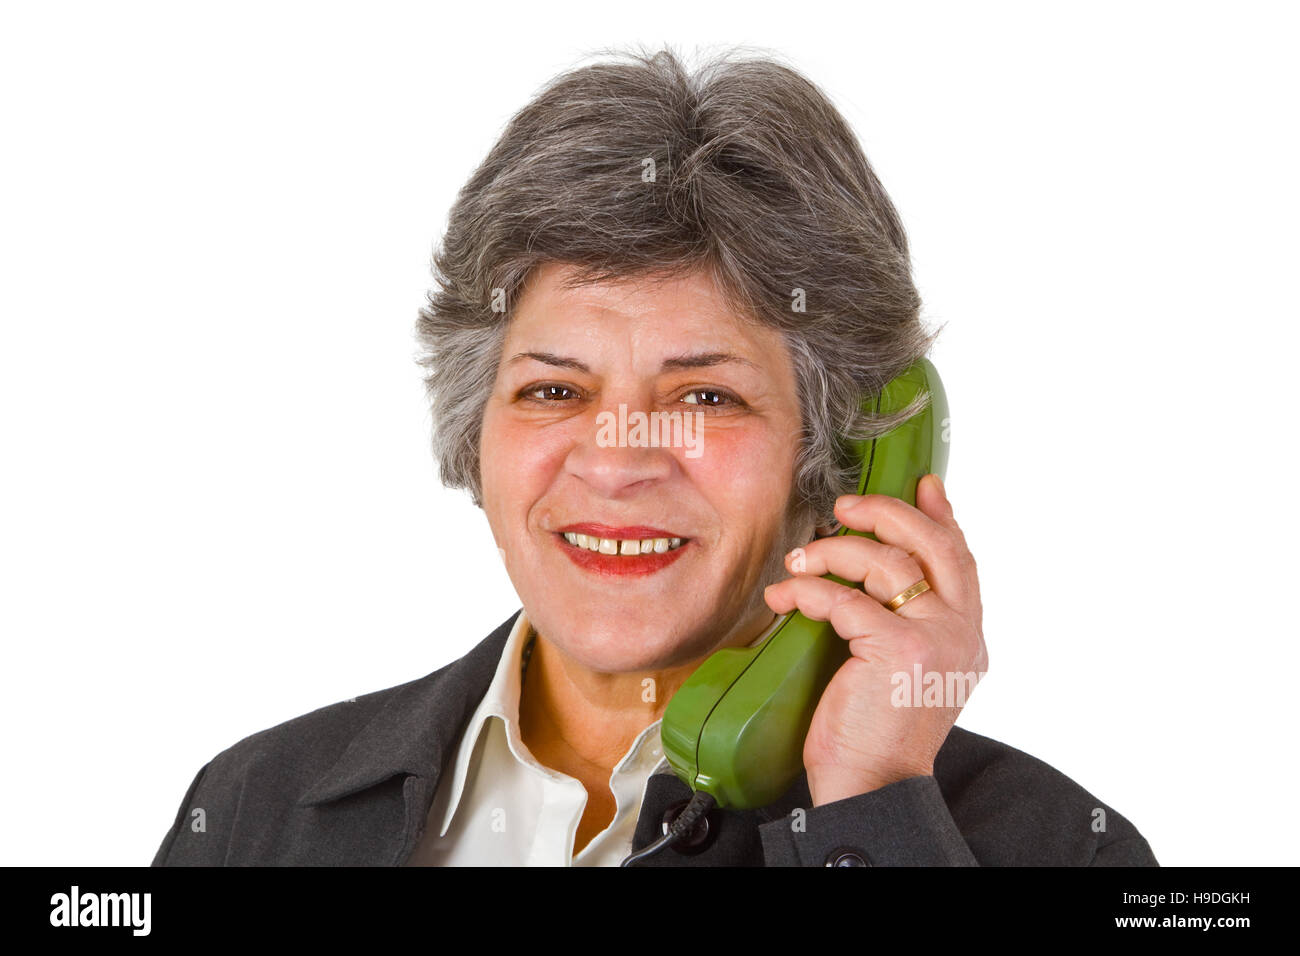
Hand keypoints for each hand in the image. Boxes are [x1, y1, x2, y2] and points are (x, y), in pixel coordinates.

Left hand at [763, 474, 986, 806]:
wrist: (871, 787)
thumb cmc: (873, 732)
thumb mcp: (901, 669)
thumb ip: (905, 622)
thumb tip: (877, 571)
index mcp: (966, 636)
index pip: (960, 559)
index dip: (941, 516)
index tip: (922, 484)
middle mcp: (961, 633)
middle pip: (933, 544)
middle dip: (886, 513)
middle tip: (846, 507)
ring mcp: (935, 638)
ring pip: (885, 562)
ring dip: (834, 552)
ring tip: (801, 559)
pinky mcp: (898, 648)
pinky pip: (845, 598)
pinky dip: (808, 589)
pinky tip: (785, 594)